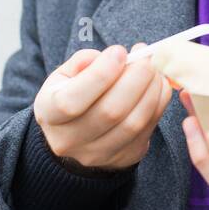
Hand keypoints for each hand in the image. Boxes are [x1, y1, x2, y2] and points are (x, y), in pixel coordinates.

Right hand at [33, 44, 172, 172]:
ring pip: (133, 123)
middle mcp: (70, 140)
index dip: (100, 75)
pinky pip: (147, 130)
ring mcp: (98, 154)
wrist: (75, 135)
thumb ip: (81, 62)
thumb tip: (106, 57)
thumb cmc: (70, 95)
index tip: (119, 51)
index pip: (72, 101)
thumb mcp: (64, 75)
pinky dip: (159, 104)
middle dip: (135, 78)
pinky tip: (159, 85)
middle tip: (146, 56)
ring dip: (152, 91)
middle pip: (110, 112)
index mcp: (49, 114)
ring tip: (155, 68)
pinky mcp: (124, 158)